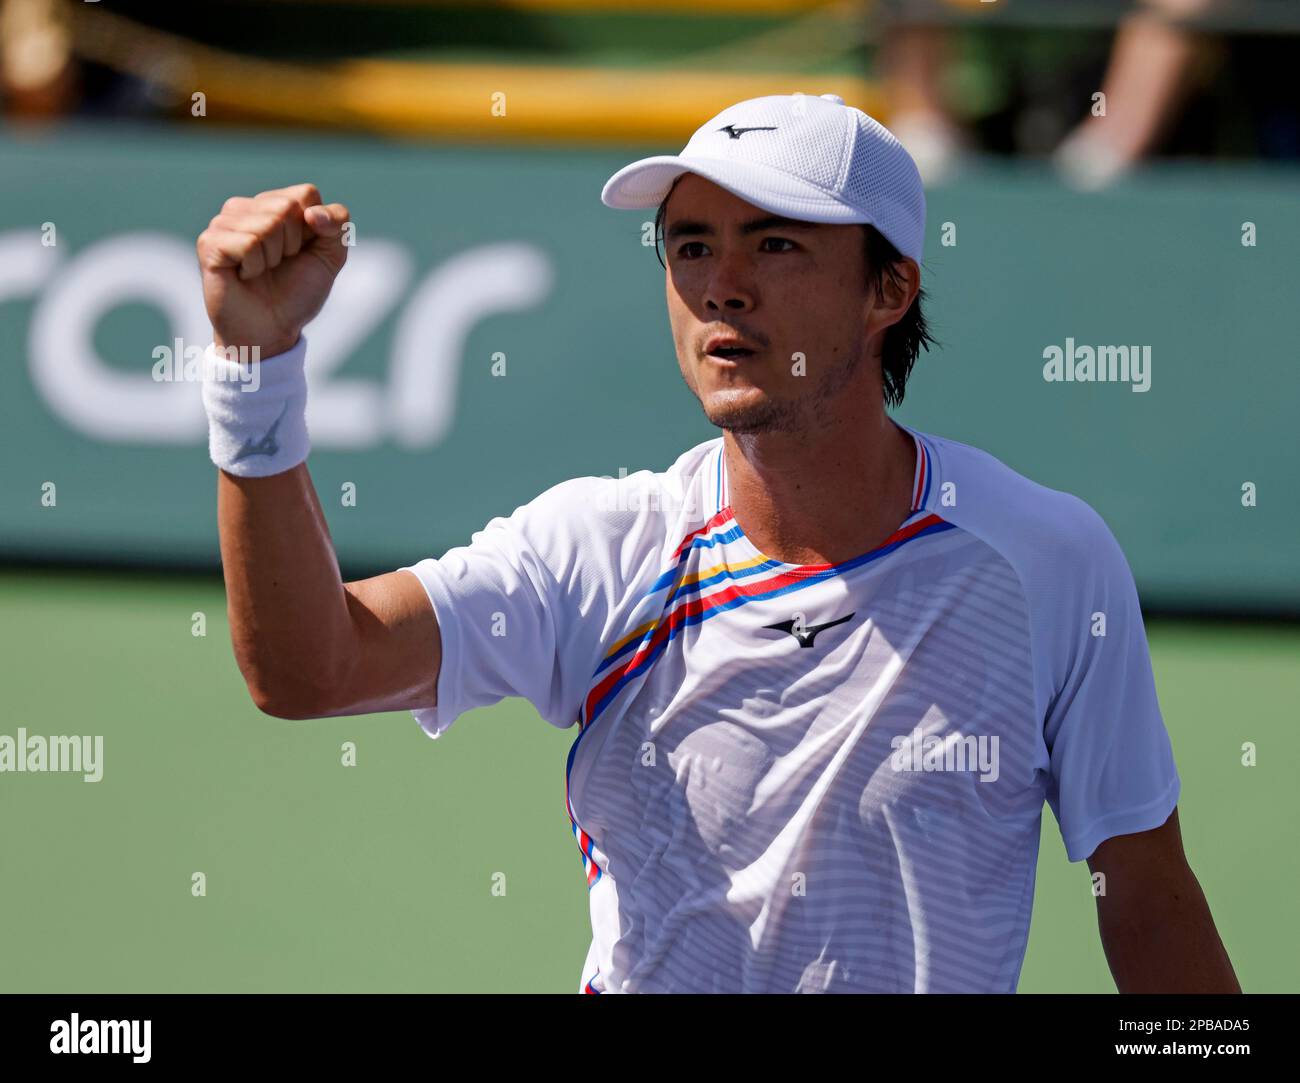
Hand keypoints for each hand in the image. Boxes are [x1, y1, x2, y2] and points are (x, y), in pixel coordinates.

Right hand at [197, 183, 349, 358]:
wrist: (271, 330)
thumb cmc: (297, 293)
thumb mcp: (330, 257)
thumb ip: (337, 225)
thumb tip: (312, 212)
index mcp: (273, 205)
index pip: (306, 194)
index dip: (315, 229)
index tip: (302, 253)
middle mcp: (246, 208)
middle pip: (287, 207)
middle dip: (294, 245)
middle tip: (279, 265)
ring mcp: (223, 222)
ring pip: (267, 225)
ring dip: (274, 258)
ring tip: (261, 270)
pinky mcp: (209, 242)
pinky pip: (249, 243)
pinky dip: (255, 266)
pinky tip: (244, 275)